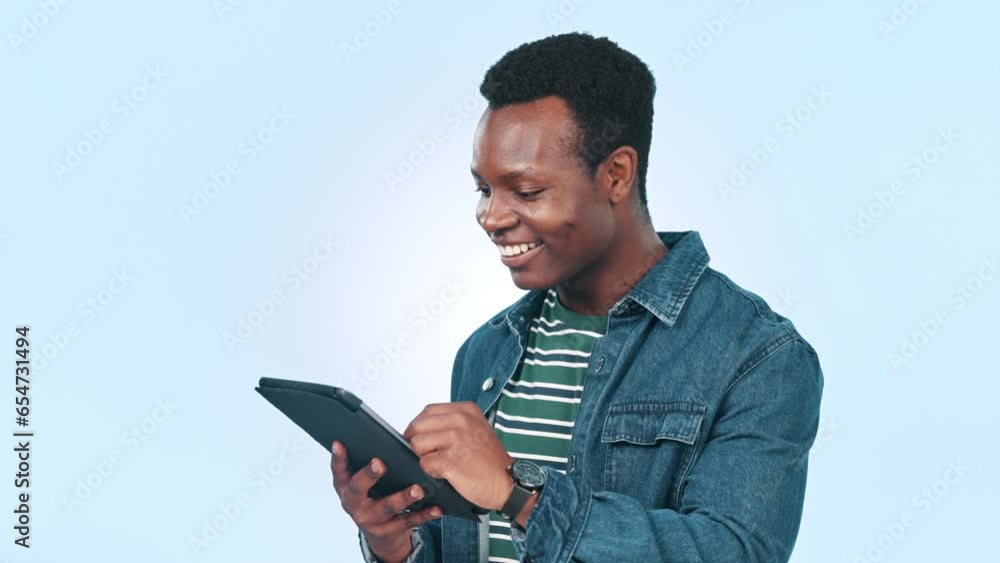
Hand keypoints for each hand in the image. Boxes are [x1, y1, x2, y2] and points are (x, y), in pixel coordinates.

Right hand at [330, 440, 441, 562]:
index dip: (337, 458)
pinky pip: (408, 521)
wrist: (381, 535)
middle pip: (359, 489)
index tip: (339, 443)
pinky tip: (437, 508)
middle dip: (369, 475)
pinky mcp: (389, 531)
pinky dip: (424, 514)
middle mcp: (354, 504)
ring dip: (403, 497)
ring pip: (387, 507)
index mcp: (346, 488)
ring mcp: (371, 519)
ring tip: (418, 489)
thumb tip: (390, 440)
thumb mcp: (365, 484)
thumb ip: (370, 465)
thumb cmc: (374, 497)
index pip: (339, 471)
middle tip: (380, 464)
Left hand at [403, 401, 515, 510]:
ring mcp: (456, 439)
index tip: (421, 437)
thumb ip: (451, 423)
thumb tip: (420, 428)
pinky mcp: (451, 460)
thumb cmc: (491, 460)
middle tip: (429, 453)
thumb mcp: (476, 428)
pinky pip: (425, 463)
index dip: (419, 426)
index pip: (427, 411)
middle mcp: (461, 421)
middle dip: (418, 442)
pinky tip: (447, 473)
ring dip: (424, 457)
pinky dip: (431, 471)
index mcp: (466, 410)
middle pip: (418, 426)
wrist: (508, 482)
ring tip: (442, 463)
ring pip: (417, 444)